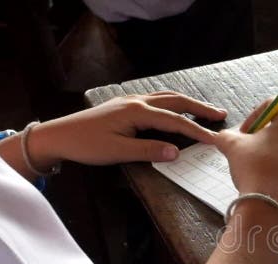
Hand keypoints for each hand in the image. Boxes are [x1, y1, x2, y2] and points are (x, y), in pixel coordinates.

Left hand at [27, 91, 226, 168]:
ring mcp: (130, 101)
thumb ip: (149, 150)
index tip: (215, 139)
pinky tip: (176, 109)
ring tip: (204, 110)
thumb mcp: (118, 152)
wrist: (57, 135)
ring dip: (187, 103)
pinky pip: (156, 99)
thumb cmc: (86, 145)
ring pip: (166, 97)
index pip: (175, 121)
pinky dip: (173, 103)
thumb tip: (176, 152)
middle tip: (220, 115)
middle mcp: (136, 102)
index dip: (197, 131)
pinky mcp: (124, 105)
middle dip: (199, 109)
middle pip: (176, 102)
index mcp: (137, 112)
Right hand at [214, 100, 277, 219]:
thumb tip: (224, 137)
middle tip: (248, 146)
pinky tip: (265, 174)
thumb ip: (226, 135)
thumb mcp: (232, 146)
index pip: (273, 106)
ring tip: (255, 162)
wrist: (269, 206)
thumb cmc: (253, 168)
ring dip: (270, 148)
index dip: (254, 116)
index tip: (244, 132)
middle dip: (263, 132)